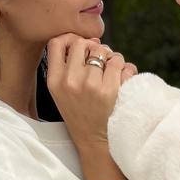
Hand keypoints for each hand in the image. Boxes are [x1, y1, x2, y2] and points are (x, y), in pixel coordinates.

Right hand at [46, 34, 127, 150]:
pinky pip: (121, 63)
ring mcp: (90, 85)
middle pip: (83, 43)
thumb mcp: (61, 93)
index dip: (71, 38)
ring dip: (112, 58)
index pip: (56, 43)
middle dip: (94, 47)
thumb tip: (91, 40)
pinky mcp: (110, 91)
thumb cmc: (80, 114)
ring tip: (112, 71)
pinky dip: (125, 67)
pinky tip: (123, 77)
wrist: (94, 141)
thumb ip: (68, 67)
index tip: (81, 46)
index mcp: (55, 81)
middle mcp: (70, 81)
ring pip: (105, 51)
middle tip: (100, 60)